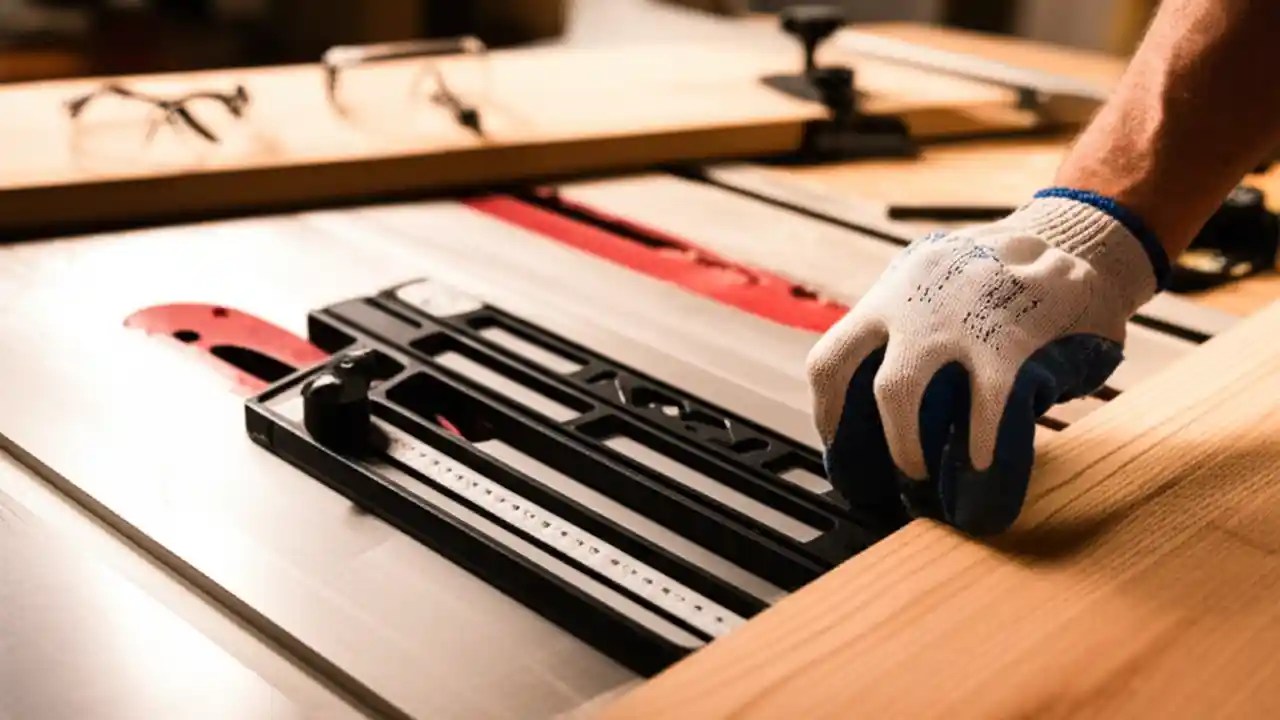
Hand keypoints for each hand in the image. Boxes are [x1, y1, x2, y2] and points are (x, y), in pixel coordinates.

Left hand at [806, 189, 1169, 535]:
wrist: (1082, 234)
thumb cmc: (1008, 270)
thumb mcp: (944, 276)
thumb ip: (912, 320)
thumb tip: (885, 393)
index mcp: (893, 291)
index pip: (832, 354)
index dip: (826, 408)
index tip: (840, 440)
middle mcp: (908, 301)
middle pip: (841, 368)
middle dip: (847, 424)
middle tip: (877, 465)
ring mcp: (950, 318)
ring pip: (896, 389)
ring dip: (899, 442)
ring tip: (918, 474)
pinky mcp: (1005, 337)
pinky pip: (981, 401)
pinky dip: (978, 439)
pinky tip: (981, 461)